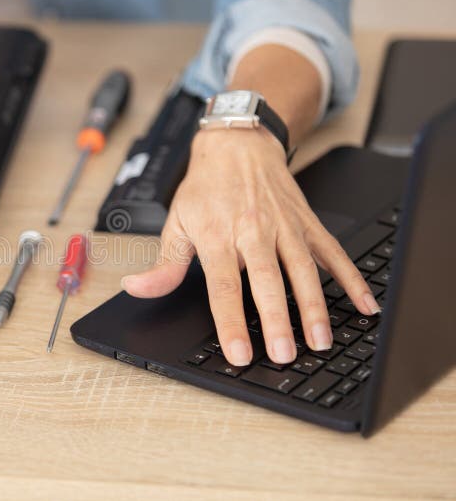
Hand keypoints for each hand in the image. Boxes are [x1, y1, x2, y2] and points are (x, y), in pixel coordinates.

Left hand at [121, 128, 380, 365]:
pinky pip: (333, 252)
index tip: (239, 353)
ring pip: (303, 270)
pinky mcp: (307, 222)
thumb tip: (137, 289)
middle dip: (278, 320)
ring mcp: (284, 227)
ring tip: (321, 340)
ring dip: (314, 306)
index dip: (231, 322)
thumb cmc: (205, 188)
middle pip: (267, 282)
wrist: (238, 145)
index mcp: (218, 236)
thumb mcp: (176, 223)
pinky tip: (364, 304)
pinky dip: (351, 277)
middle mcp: (253, 231)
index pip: (223, 287)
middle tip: (284, 354)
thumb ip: (163, 264)